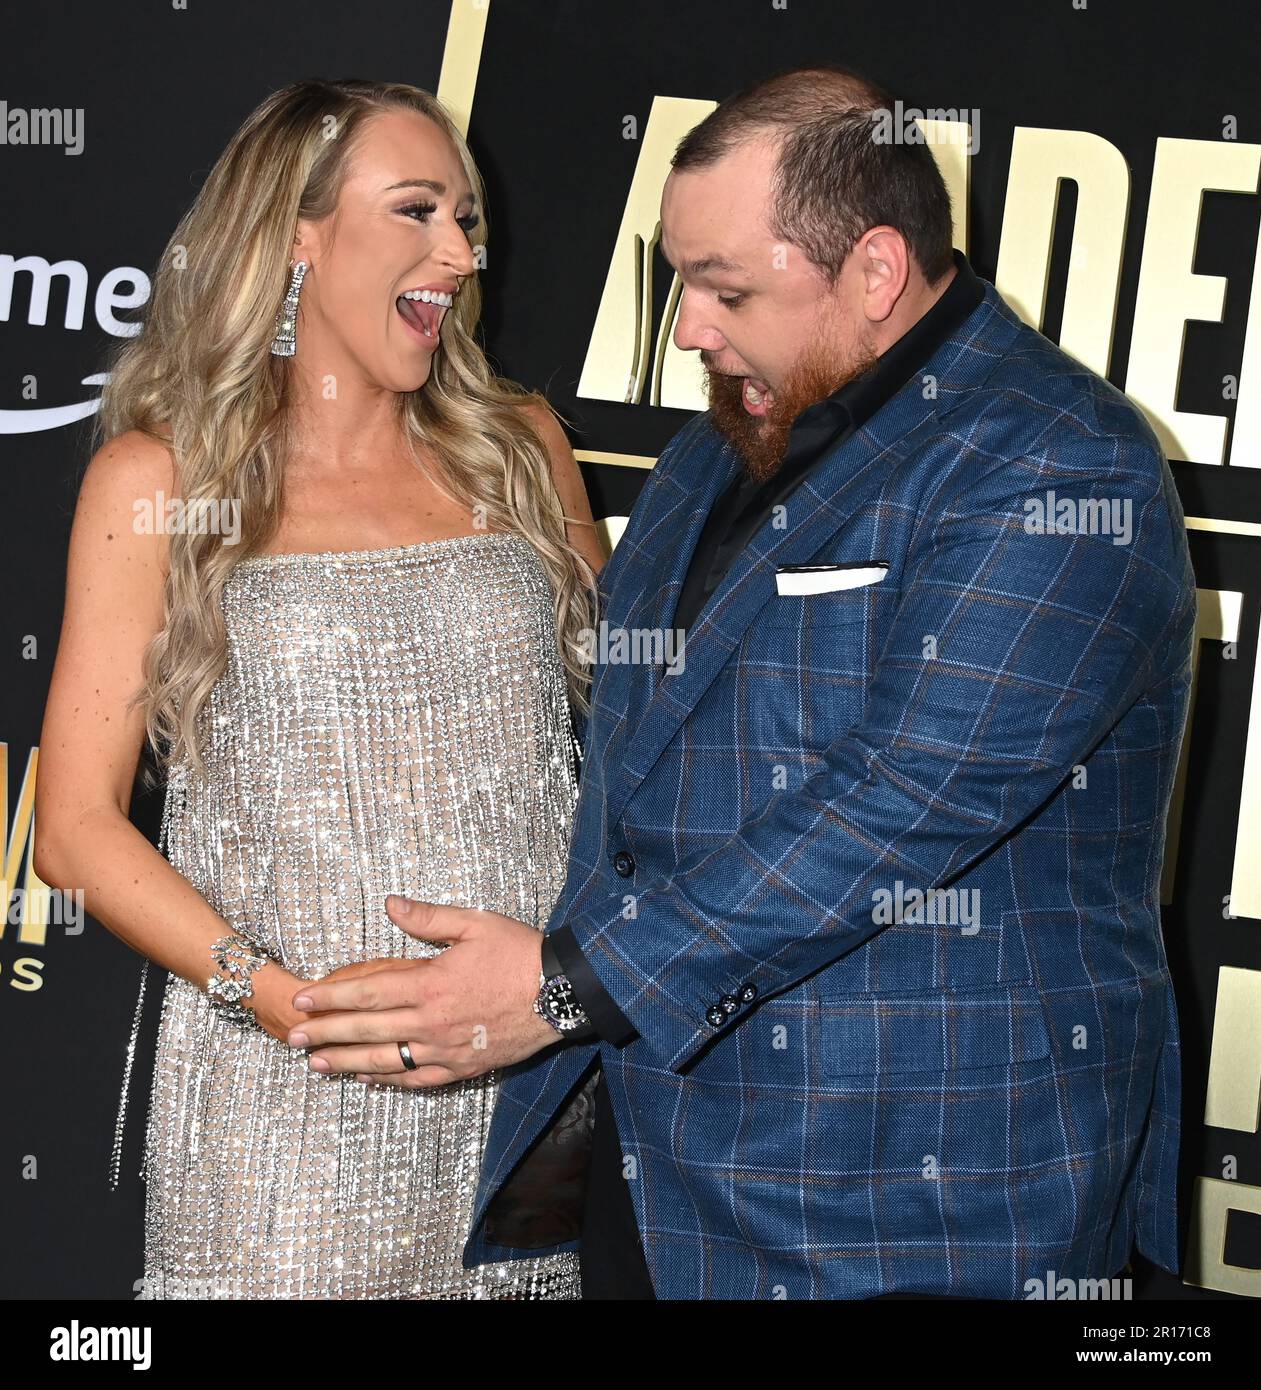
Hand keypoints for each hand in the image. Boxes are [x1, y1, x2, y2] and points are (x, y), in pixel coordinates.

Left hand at [283, 896, 560, 1086]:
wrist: (562, 992)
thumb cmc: (519, 953)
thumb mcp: (474, 923)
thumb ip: (428, 917)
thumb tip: (391, 904)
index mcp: (430, 983)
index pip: (367, 992)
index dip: (331, 997)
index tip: (303, 1001)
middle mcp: (431, 1022)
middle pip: (367, 1030)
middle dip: (325, 1033)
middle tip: (293, 1038)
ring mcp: (445, 1049)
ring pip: (385, 1060)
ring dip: (347, 1063)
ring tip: (317, 1065)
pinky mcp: (462, 1067)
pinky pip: (416, 1078)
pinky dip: (388, 1080)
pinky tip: (368, 1079)